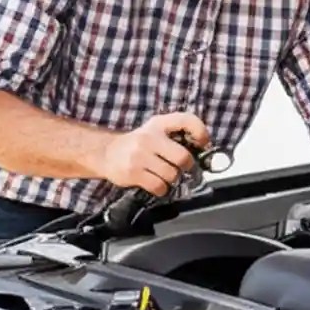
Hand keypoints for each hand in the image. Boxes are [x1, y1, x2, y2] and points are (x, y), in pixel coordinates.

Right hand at [95, 112, 210, 195]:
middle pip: (183, 157)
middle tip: (180, 167)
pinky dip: (162, 189)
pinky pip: (159, 186)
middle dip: (186, 166)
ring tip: (163, 175)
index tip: (203, 144)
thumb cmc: (138, 143)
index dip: (201, 132)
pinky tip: (157, 185)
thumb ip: (176, 134)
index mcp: (158, 124)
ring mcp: (140, 155)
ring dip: (172, 179)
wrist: (106, 153)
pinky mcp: (133, 172)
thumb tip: (203, 148)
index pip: (187, 120)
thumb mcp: (155, 130)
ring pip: (171, 174)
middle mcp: (149, 137)